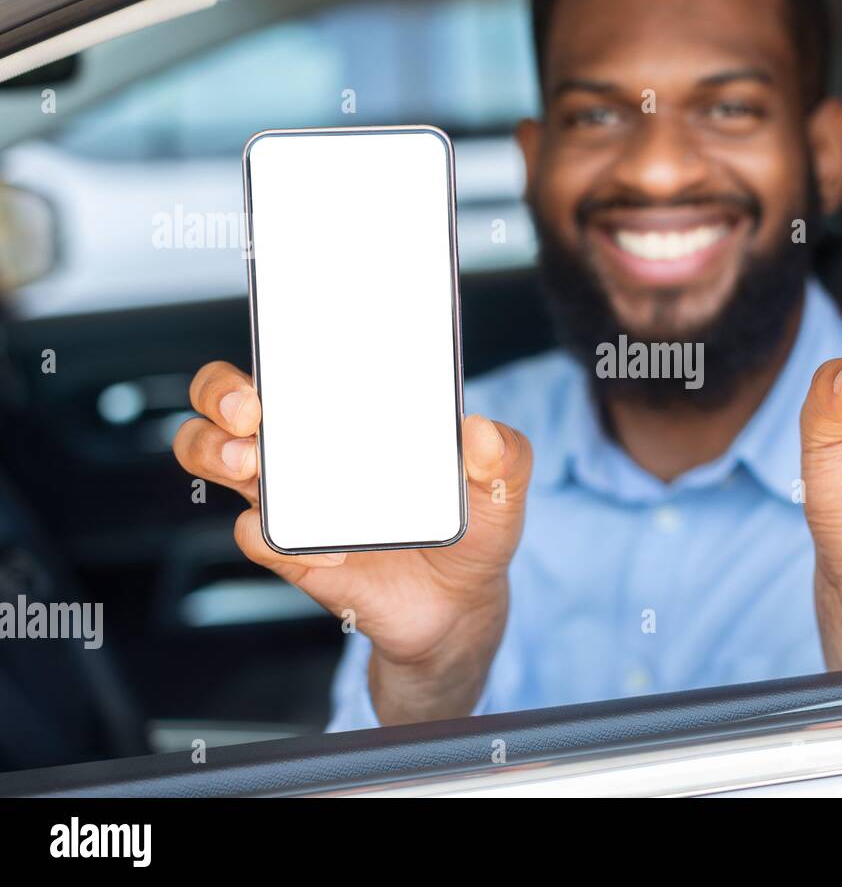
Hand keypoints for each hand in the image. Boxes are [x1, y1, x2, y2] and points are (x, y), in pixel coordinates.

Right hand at [173, 361, 531, 723]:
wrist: (460, 606)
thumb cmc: (471, 528)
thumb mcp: (501, 488)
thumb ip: (505, 456)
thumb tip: (480, 430)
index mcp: (348, 416)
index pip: (284, 368)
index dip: (259, 357)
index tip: (268, 367)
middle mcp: (305, 450)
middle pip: (223, 405)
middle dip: (218, 395)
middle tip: (249, 411)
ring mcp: (293, 500)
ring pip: (215, 458)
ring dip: (216, 452)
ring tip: (252, 463)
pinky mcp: (294, 551)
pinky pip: (258, 536)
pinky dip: (275, 534)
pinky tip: (328, 547)